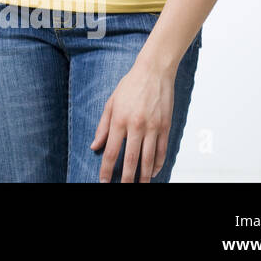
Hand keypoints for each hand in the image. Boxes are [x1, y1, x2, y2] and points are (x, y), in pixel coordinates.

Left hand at [91, 59, 177, 181]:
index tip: (104, 180)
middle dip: (126, 178)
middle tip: (122, 188)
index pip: (111, 151)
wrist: (154, 72)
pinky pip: (162, 151)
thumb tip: (95, 146)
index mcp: (119, 120)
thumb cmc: (129, 86)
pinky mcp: (166, 127)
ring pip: (149, 159)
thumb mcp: (110, 103)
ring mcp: (153, 127)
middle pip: (131, 160)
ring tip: (140, 185)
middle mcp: (136, 126)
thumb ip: (102, 126)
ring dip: (144, 176)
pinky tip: (154, 172)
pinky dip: (158, 164)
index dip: (107, 169)